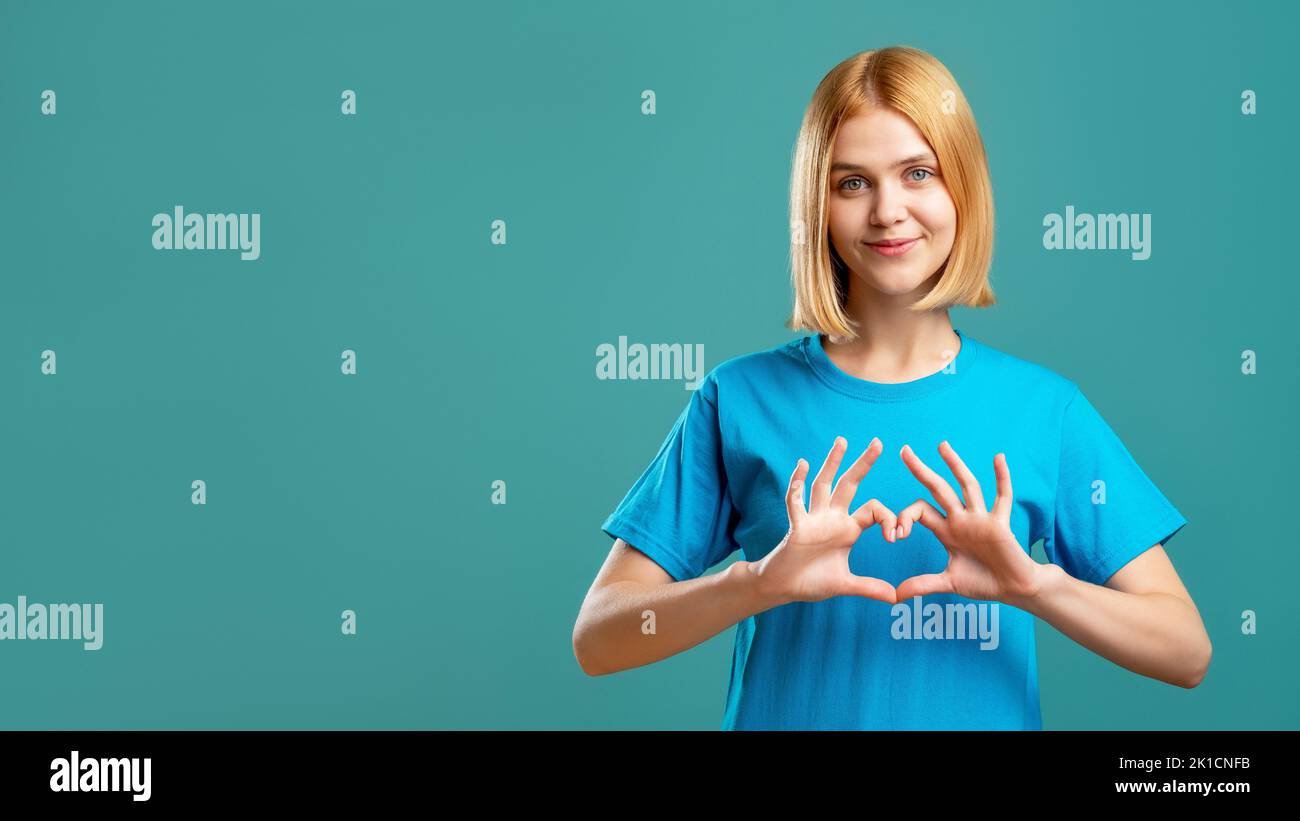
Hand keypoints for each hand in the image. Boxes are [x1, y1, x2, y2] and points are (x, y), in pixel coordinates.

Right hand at [752, 436, 899, 605]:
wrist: (783, 588)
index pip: (874, 510)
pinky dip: (797, 486)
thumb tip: (895, 597)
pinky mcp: (796, 526)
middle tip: (878, 442)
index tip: (895, 537)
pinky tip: (801, 466)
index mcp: (848, 529)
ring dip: (832, 463)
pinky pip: (795, 502)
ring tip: (842, 441)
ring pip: (823, 485)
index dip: (889, 519)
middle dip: (863, 464)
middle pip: (849, 484)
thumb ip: (869, 587)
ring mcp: (813, 519)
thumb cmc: (811, 581)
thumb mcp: (845, 584)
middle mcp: (832, 518)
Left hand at [894, 440, 1041, 603]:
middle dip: (921, 470)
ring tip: (941, 444)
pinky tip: (998, 458)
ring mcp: (980, 519)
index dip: (905, 518)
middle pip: (938, 488)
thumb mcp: (949, 582)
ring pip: (966, 486)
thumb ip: (924, 584)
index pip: (920, 511)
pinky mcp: (1000, 524)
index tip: (896, 535)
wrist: (1014, 589)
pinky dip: (1002, 478)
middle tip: (904, 450)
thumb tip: (897, 595)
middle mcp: (961, 519)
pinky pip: (1002, 498)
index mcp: (946, 530)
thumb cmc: (984, 582)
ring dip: (955, 465)